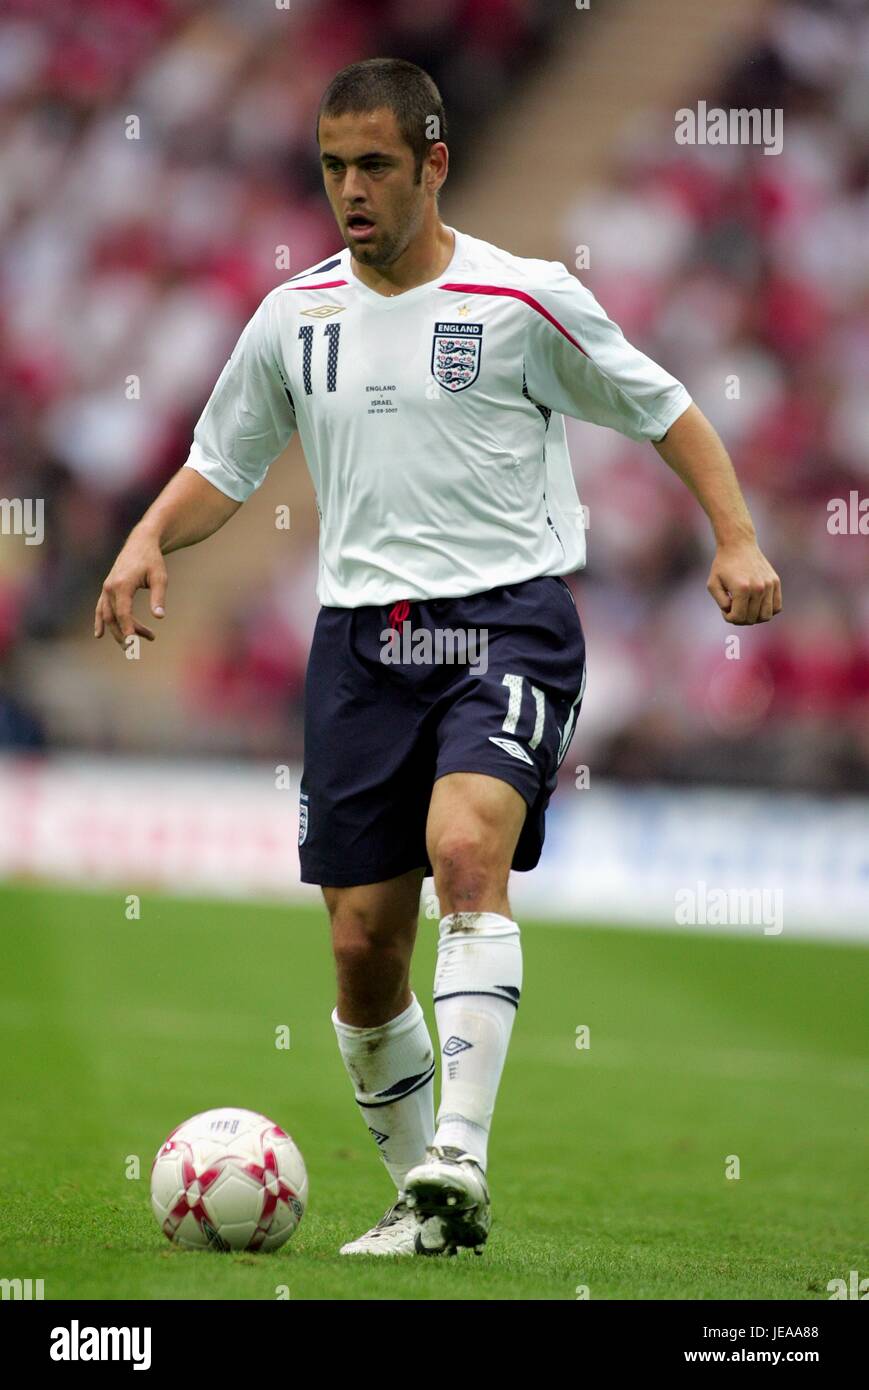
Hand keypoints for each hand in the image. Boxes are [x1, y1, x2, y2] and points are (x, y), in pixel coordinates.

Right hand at [94, 529, 167, 647]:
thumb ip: (158, 597)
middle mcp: (110, 587)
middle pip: (115, 618)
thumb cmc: (152, 560)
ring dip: (119, 631)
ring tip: (136, 642)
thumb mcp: (160, 577)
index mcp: (122, 585)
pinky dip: (99, 622)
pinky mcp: (106, 589)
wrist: (140, 543)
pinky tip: (99, 635)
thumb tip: (160, 617)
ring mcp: (106, 588)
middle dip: (128, 633)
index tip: (133, 643)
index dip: (128, 629)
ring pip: (108, 616)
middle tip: (149, 639)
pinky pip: (100, 608)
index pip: (124, 613)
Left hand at [707, 539, 781, 624]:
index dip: (730, 618)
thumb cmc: (723, 565)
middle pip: (752, 619)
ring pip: (766, 616)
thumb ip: (721, 603)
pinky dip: (767, 611)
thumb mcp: (713, 584)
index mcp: (741, 589)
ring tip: (746, 608)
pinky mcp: (776, 582)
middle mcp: (758, 588)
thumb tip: (733, 613)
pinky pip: (777, 607)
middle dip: (741, 619)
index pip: (739, 617)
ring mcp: (769, 585)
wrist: (739, 545)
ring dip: (755, 617)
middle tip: (734, 609)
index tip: (725, 610)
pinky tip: (756, 604)